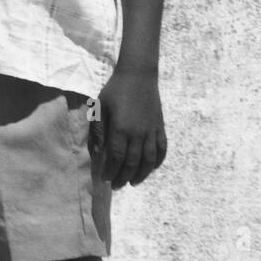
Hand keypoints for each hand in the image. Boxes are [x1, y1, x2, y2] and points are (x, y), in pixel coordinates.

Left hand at [95, 68, 165, 187]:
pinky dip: (157, 161)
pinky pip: (162, 148)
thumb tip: (98, 151)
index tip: (105, 178)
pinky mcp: (160, 127)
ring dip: (142, 174)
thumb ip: (99, 130)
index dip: (111, 170)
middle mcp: (138, 133)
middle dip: (124, 176)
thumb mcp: (100, 108)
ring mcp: (152, 130)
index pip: (116, 157)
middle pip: (132, 162)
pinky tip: (151, 168)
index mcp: (121, 128)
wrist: (138, 75)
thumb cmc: (114, 90)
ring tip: (133, 182)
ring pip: (149, 159)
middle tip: (117, 186)